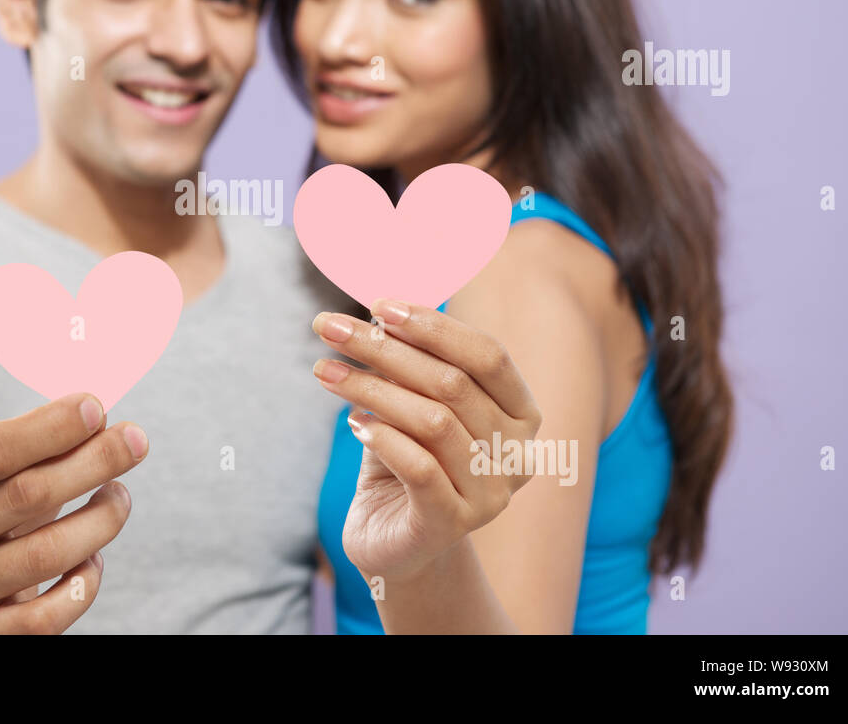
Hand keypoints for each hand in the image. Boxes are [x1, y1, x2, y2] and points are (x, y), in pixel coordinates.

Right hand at [0, 391, 147, 633]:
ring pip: (45, 555)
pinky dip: (83, 586)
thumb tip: (104, 422)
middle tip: (136, 440)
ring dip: (101, 520)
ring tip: (119, 497)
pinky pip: (44, 620)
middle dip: (94, 461)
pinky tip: (94, 559)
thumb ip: (39, 440)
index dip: (51, 427)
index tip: (97, 407)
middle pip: (27, 495)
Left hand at [311, 299, 540, 582]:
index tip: (378, 305)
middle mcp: (517, 453)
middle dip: (386, 349)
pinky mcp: (452, 523)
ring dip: (371, 387)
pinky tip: (353, 422)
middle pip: (453, 383)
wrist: (394, 543)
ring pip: (433, 421)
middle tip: (330, 327)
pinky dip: (383, 436)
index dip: (435, 326)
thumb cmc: (405, 460)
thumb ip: (408, 364)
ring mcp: (491, 493)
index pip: (488, 356)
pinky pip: (419, 468)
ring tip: (326, 371)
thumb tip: (380, 309)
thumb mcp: (411, 405)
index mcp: (521, 414)